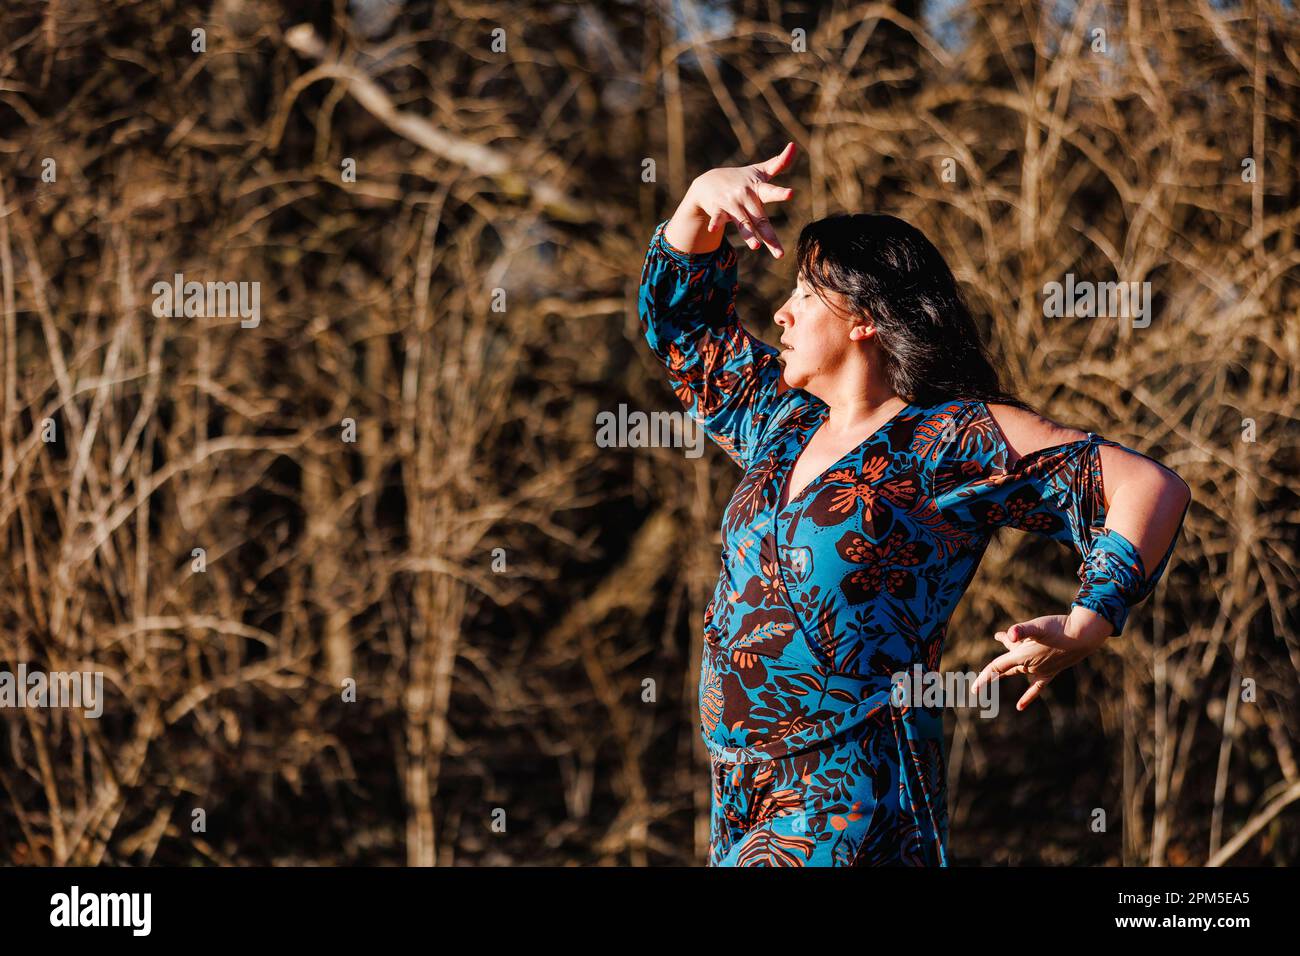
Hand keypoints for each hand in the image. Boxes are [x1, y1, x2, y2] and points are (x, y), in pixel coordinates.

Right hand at [684, 142, 796, 257]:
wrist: (708, 182)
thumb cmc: (740, 178)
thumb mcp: (759, 171)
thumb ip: (779, 163)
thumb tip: (794, 145)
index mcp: (758, 189)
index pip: (771, 191)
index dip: (780, 193)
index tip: (790, 193)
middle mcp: (745, 196)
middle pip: (760, 219)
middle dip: (769, 236)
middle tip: (780, 253)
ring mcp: (731, 204)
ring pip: (743, 223)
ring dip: (748, 235)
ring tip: (756, 247)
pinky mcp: (717, 210)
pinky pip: (717, 218)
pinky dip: (715, 223)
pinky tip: (712, 229)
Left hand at [969, 611, 1110, 710]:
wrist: (1083, 636)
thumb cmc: (1059, 629)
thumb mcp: (1038, 626)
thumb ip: (1023, 630)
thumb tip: (1010, 633)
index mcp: (1022, 657)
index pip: (996, 668)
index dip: (984, 678)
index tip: (974, 691)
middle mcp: (1029, 666)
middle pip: (1006, 664)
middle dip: (996, 661)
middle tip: (985, 653)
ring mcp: (1040, 670)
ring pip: (1018, 666)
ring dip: (1009, 656)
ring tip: (1003, 637)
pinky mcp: (1050, 672)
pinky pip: (1036, 687)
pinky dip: (1027, 696)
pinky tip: (1020, 707)